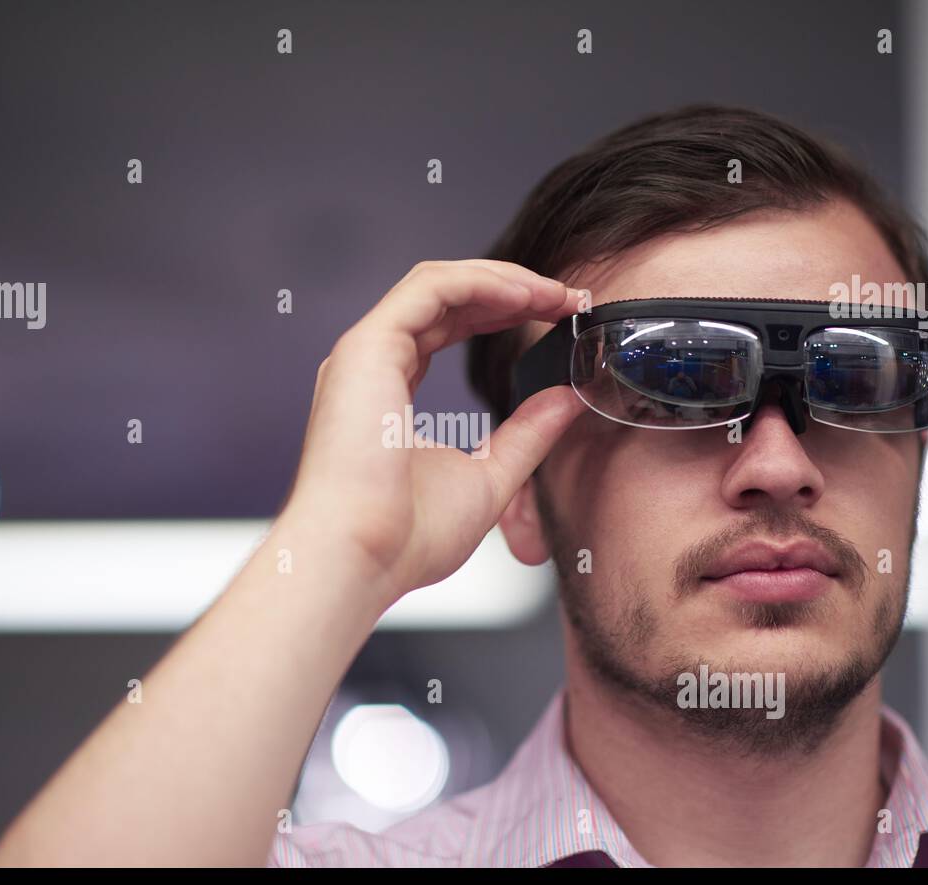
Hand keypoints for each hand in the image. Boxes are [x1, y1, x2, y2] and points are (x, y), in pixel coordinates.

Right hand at [283, 260, 584, 602]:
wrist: (360, 559)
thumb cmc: (405, 538)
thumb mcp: (489, 477)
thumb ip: (527, 433)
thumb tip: (566, 398)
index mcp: (388, 393)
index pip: (448, 328)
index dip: (504, 316)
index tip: (557, 320)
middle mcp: (373, 367)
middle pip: (447, 300)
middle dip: (512, 292)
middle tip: (567, 298)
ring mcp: (365, 353)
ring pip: (438, 284)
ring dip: (503, 281)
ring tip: (555, 294)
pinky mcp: (367, 347)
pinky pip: (429, 289)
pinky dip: (480, 283)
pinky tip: (525, 295)